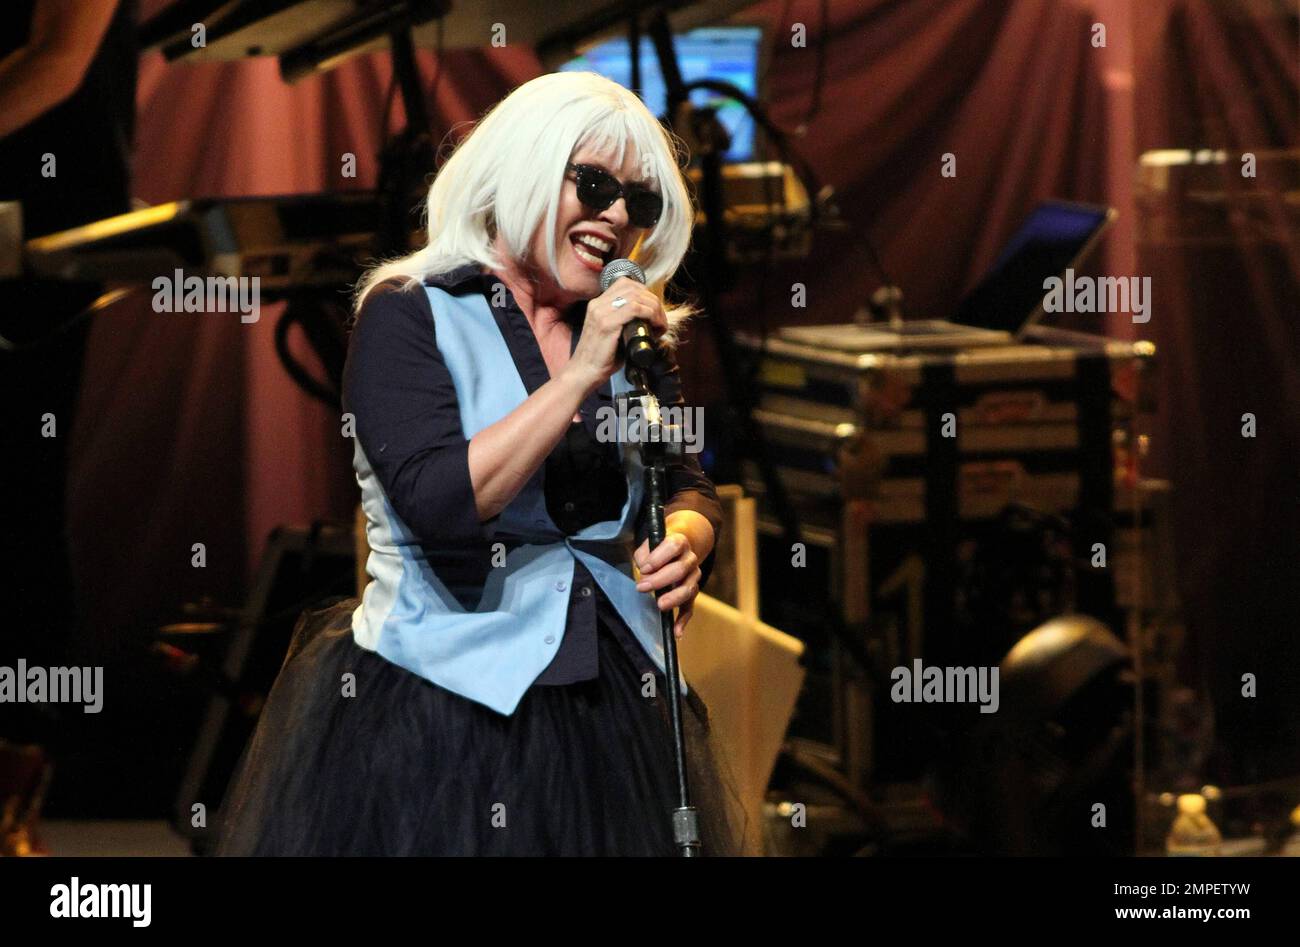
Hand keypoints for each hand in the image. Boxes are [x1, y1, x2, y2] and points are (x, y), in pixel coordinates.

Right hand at [563, 276, 666, 395]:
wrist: (583, 372)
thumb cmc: (600, 358)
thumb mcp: (612, 333)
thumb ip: (625, 322)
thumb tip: (649, 320)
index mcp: (598, 304)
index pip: (626, 283)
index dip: (645, 294)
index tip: (654, 311)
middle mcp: (598, 304)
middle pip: (634, 288)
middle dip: (653, 302)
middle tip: (661, 320)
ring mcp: (601, 312)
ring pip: (636, 296)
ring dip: (654, 309)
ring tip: (660, 325)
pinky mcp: (606, 324)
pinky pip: (634, 309)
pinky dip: (650, 315)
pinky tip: (655, 327)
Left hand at [633, 514, 710, 638]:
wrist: (677, 549)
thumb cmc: (657, 548)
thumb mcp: (648, 545)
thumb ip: (644, 555)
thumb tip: (645, 571)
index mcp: (679, 542)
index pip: (673, 547)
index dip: (658, 558)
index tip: (644, 568)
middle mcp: (690, 559)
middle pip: (680, 570)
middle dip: (660, 580)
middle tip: (642, 587)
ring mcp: (693, 577)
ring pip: (688, 589)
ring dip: (673, 598)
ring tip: (660, 605)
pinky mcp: (691, 592)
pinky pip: (690, 607)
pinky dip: (683, 620)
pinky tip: (677, 632)